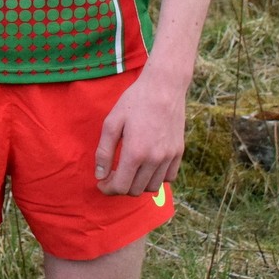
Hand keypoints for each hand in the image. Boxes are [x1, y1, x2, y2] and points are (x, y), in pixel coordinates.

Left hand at [93, 68, 187, 195]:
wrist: (164, 87)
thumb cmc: (134, 102)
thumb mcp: (112, 123)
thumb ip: (104, 152)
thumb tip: (99, 175)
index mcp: (135, 152)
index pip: (121, 186)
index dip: (108, 189)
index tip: (101, 183)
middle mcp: (155, 159)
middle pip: (136, 190)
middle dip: (120, 187)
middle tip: (112, 176)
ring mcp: (169, 157)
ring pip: (152, 187)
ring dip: (138, 184)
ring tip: (128, 171)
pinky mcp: (179, 152)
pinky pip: (168, 178)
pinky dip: (156, 178)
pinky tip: (146, 167)